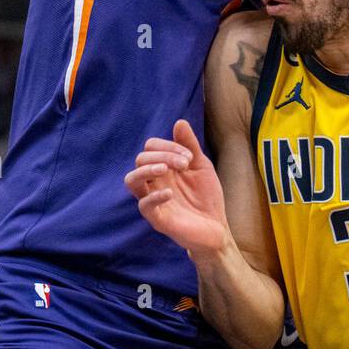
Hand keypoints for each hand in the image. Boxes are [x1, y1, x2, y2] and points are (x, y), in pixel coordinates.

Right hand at [124, 119, 228, 258]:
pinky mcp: (157, 219)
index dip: (167, 146)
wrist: (217, 227)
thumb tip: (179, 122)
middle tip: (185, 164)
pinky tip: (170, 193)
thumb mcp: (200, 166)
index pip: (150, 147)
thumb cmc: (206, 196)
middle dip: (163, 155)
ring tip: (164, 169)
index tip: (189, 157)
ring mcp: (153, 200)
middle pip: (141, 159)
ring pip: (131, 180)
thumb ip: (189, 146)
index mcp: (162, 168)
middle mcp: (153, 182)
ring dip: (146, 170)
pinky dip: (154, 196)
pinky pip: (144, 206)